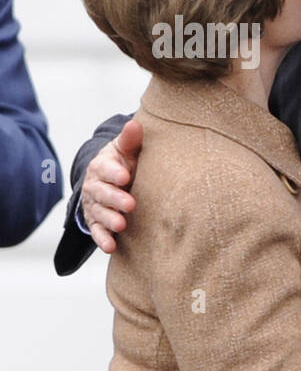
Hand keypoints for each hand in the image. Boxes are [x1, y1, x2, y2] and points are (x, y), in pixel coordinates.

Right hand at [82, 119, 141, 252]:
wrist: (112, 180)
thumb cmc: (124, 162)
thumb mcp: (126, 150)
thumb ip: (130, 140)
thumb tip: (136, 124)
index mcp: (102, 166)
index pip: (105, 169)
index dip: (114, 172)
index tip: (125, 176)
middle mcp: (94, 186)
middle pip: (102, 193)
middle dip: (115, 199)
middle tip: (130, 204)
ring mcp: (94, 205)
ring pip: (99, 213)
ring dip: (109, 220)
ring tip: (122, 225)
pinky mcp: (96, 221)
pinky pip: (97, 231)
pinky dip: (102, 239)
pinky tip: (110, 247)